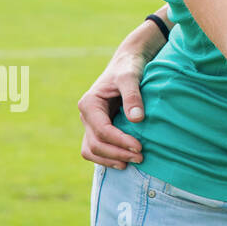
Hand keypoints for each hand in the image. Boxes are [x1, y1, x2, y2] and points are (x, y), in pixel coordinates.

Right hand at [78, 23, 155, 168]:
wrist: (127, 63)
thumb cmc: (128, 67)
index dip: (119, 141)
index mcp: (89, 104)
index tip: (138, 147)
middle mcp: (86, 116)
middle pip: (96, 144)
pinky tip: (124, 161)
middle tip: (140, 157)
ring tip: (132, 162)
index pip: (102, 130)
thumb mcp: (130, 77)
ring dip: (111, 159)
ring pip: (92, 150)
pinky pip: (98, 148)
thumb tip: (137, 119)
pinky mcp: (99, 128)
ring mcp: (91, 124)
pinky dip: (109, 157)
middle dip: (117, 153)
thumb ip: (133, 96)